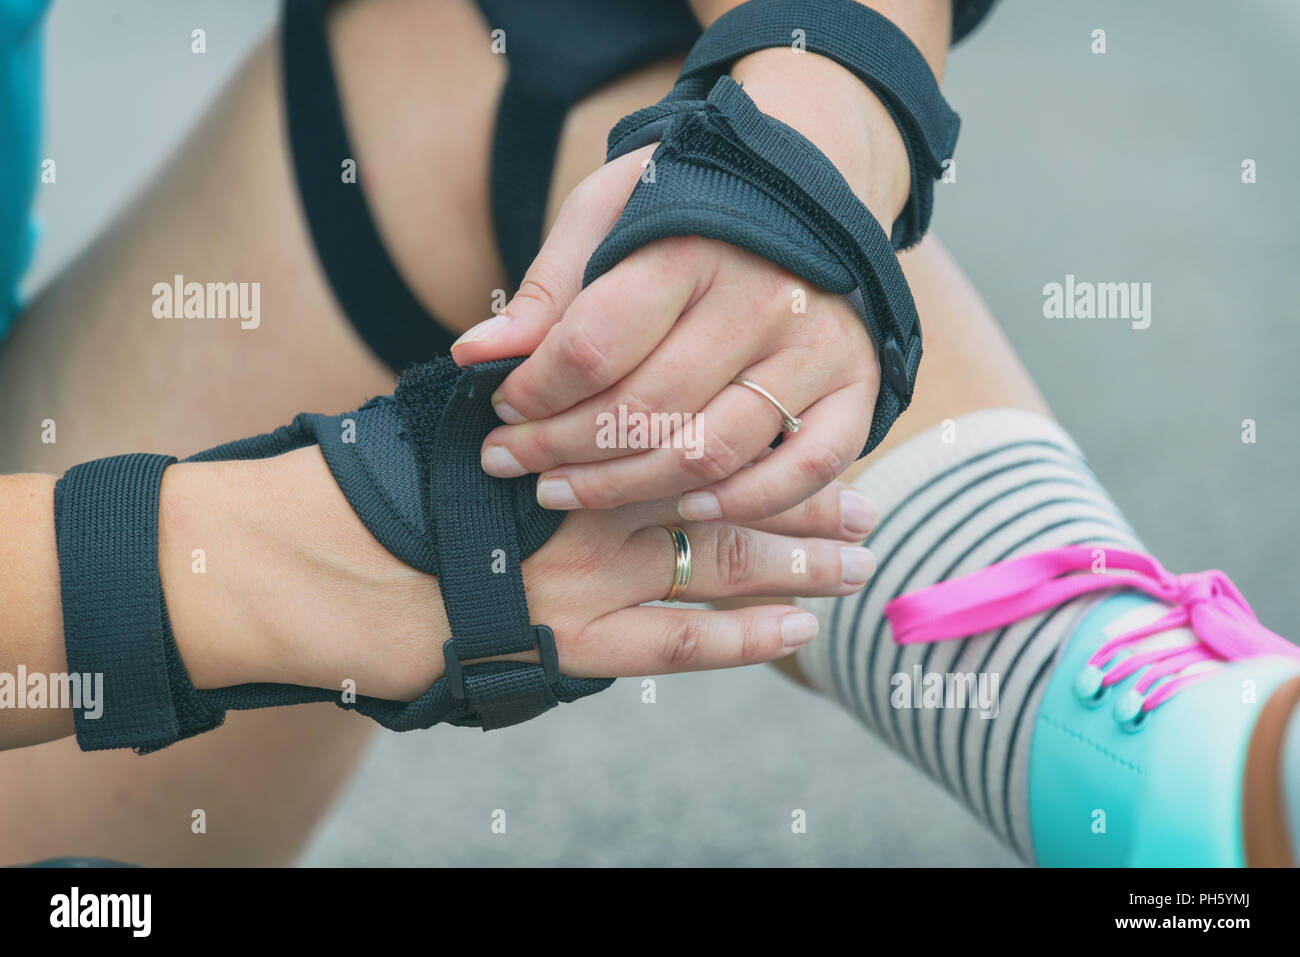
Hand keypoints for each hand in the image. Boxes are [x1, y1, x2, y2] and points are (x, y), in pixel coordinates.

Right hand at [160, 445, 876, 702]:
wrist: (325, 563)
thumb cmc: (382, 481)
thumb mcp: (454, 408)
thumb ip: (513, 378)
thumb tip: (525, 343)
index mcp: (581, 433)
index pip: (698, 422)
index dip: (764, 431)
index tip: (818, 432)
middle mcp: (602, 497)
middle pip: (730, 490)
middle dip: (804, 503)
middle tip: (867, 510)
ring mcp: (595, 570)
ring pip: (720, 559)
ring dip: (795, 562)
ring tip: (856, 566)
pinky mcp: (575, 640)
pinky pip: (677, 639)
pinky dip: (739, 637)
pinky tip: (794, 633)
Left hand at [451, 146, 879, 531]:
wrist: (811, 180)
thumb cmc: (691, 204)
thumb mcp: (610, 213)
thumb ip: (549, 290)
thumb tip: (475, 354)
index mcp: (689, 247)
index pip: (592, 346)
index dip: (534, 392)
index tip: (501, 408)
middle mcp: (761, 299)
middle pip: (644, 411)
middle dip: (559, 449)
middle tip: (510, 462)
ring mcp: (817, 349)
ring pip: (711, 453)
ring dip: (625, 489)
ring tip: (565, 491)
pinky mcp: (859, 386)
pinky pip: (805, 470)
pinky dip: (747, 504)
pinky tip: (686, 509)